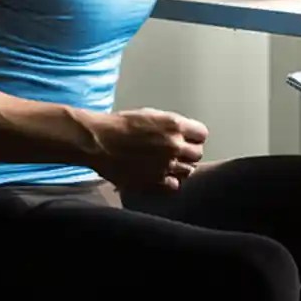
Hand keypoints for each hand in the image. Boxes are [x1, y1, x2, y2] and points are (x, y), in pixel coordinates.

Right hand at [86, 107, 208, 192]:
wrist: (98, 141)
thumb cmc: (120, 125)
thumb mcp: (150, 115)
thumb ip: (171, 125)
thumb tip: (184, 134)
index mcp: (174, 125)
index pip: (201, 134)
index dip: (194, 136)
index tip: (188, 138)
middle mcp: (174, 146)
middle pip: (197, 154)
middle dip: (188, 152)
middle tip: (177, 151)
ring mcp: (165, 165)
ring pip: (188, 171)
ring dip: (180, 167)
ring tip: (168, 163)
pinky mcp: (154, 181)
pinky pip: (174, 186)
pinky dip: (170, 182)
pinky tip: (161, 176)